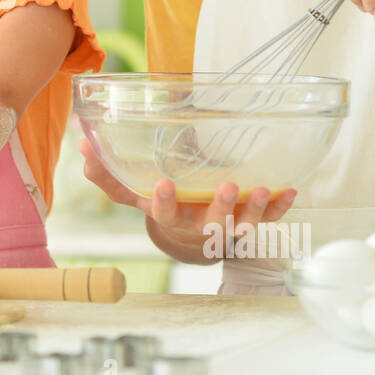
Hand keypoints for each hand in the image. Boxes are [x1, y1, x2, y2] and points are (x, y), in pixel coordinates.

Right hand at [78, 138, 296, 260]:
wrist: (187, 232)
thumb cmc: (159, 202)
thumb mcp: (131, 190)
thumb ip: (107, 171)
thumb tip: (82, 142)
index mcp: (171, 216)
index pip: (164, 212)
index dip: (165, 202)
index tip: (163, 185)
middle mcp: (200, 225)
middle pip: (213, 223)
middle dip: (222, 207)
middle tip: (229, 186)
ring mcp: (227, 225)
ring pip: (243, 224)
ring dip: (254, 209)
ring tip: (262, 188)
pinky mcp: (249, 221)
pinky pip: (268, 219)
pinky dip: (280, 207)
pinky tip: (291, 190)